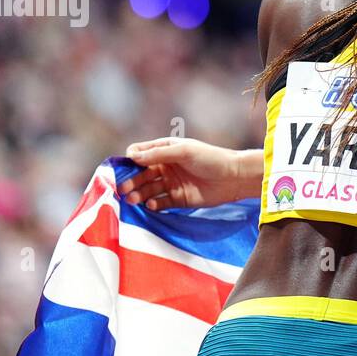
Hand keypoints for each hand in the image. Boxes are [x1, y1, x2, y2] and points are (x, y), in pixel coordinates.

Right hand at [118, 138, 253, 209]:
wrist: (233, 178)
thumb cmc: (210, 159)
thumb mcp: (184, 151)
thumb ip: (158, 154)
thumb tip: (131, 156)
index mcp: (165, 150)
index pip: (140, 154)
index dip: (130, 161)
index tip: (124, 168)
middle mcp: (165, 167)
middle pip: (141, 174)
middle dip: (131, 181)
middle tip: (123, 190)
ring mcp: (171, 184)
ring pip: (148, 190)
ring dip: (139, 194)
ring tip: (134, 199)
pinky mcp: (178, 199)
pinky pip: (161, 203)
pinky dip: (154, 205)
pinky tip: (151, 205)